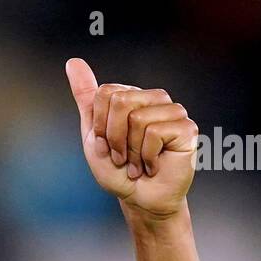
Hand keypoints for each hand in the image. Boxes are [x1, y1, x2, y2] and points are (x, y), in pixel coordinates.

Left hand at [65, 58, 197, 218]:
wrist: (139, 198)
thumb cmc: (118, 169)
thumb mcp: (93, 133)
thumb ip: (86, 97)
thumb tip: (73, 62)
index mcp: (132, 96)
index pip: (104, 93)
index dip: (99, 126)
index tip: (105, 146)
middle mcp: (154, 98)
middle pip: (120, 101)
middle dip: (113, 138)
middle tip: (122, 157)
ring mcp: (173, 111)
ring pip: (137, 118)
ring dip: (131, 152)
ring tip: (138, 163)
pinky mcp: (187, 128)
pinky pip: (155, 133)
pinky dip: (147, 157)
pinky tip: (153, 166)